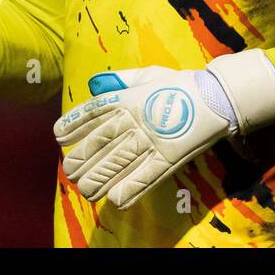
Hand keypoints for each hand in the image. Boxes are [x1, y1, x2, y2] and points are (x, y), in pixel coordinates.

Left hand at [54, 66, 236, 210]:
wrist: (216, 96)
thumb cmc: (179, 84)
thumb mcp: (147, 74)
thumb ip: (120, 80)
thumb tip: (94, 82)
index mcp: (129, 98)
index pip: (94, 112)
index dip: (74, 123)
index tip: (59, 136)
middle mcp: (136, 119)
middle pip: (102, 141)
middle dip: (82, 157)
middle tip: (69, 171)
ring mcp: (152, 139)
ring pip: (119, 161)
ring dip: (99, 177)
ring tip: (85, 189)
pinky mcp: (169, 157)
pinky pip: (147, 175)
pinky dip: (130, 189)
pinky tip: (115, 199)